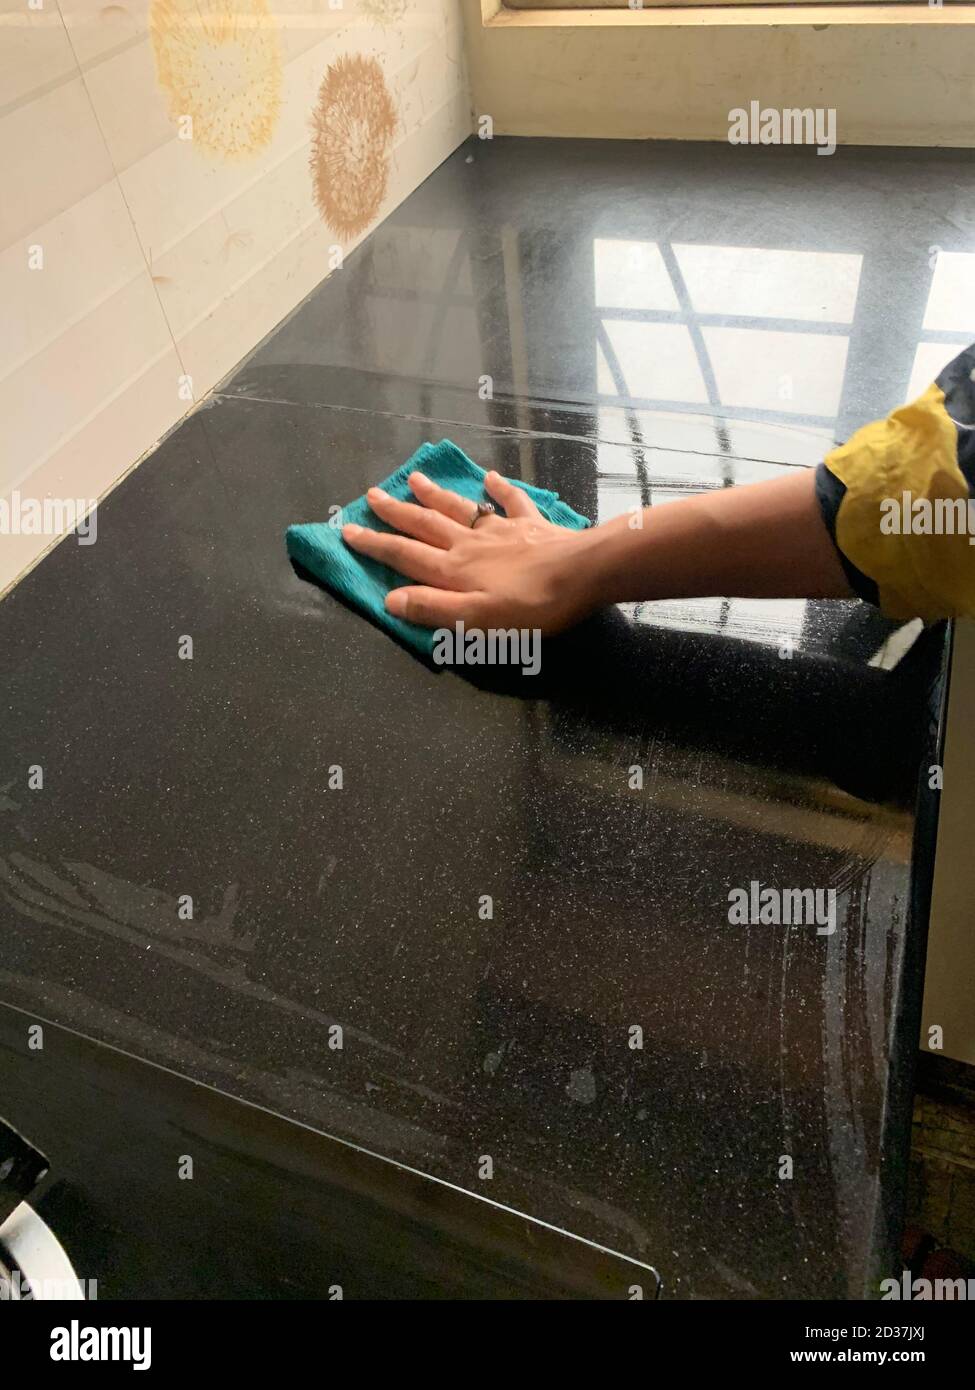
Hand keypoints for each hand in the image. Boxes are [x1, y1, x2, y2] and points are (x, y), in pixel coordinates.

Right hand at [341, 469, 596, 632]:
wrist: (582, 575)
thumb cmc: (530, 607)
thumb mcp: (475, 621)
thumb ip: (433, 609)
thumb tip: (390, 599)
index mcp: (453, 569)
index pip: (404, 555)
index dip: (374, 544)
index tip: (347, 529)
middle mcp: (470, 543)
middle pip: (425, 524)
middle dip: (395, 512)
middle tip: (371, 494)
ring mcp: (500, 529)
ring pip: (459, 508)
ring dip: (435, 494)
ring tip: (413, 478)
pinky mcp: (531, 524)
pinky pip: (511, 501)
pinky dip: (498, 489)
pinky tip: (490, 477)